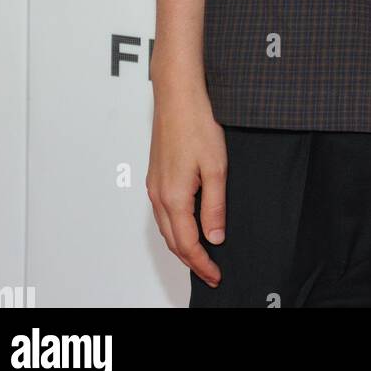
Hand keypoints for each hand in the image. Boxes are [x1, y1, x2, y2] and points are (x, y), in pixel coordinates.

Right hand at [146, 83, 227, 287]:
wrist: (178, 95)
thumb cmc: (197, 124)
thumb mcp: (216, 167)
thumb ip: (215, 206)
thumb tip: (214, 236)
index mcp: (174, 197)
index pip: (187, 244)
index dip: (202, 264)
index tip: (216, 275)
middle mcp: (159, 194)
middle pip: (173, 241)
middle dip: (191, 260)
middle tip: (210, 272)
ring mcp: (154, 184)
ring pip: (165, 227)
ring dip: (182, 245)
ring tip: (201, 255)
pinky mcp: (155, 175)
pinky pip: (163, 212)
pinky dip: (175, 227)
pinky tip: (187, 225)